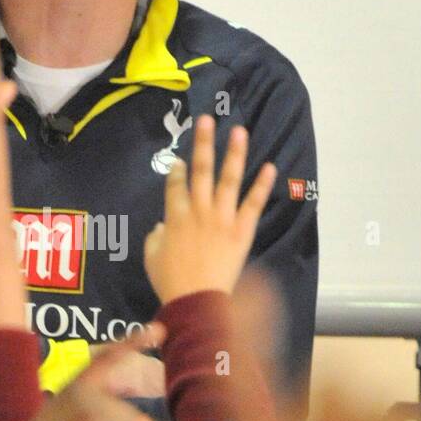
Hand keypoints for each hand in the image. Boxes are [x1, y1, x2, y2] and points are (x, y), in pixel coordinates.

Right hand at [144, 116, 276, 303]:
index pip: (175, 185)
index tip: (179, 162)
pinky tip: (269, 166)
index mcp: (175, 216)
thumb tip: (161, 226)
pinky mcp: (242, 230)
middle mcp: (199, 210)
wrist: (196, 300)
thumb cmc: (170, 281)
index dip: (177, 171)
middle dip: (203, 143)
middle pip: (201, 170)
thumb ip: (154, 236)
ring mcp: (222, 218)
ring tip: (239, 130)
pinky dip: (261, 185)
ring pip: (228, 179)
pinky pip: (253, 203)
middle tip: (207, 119)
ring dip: (234, 153)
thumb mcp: (151, 257)